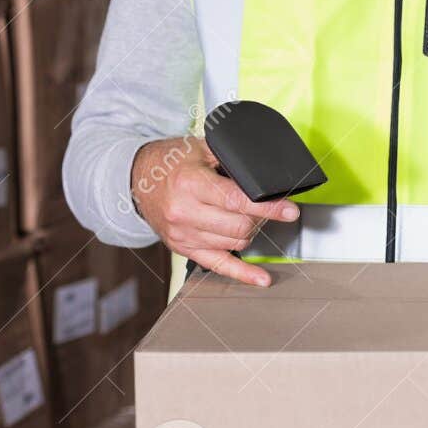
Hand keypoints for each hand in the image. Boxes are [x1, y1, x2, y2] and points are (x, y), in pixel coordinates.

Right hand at [129, 136, 298, 287]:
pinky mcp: (184, 249)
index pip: (237, 201)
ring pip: (235, 243)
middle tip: (266, 206)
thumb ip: (231, 160)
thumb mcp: (201, 149)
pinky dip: (243, 274)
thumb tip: (266, 174)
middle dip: (260, 217)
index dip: (268, 207)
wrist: (137, 178)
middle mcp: (185, 213)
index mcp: (190, 184)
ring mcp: (183, 235)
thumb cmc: (171, 162)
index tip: (290, 211)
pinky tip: (261, 279)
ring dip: (250, 231)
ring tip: (248, 216)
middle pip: (239, 226)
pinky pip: (218, 265)